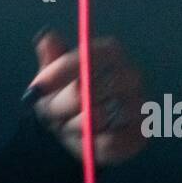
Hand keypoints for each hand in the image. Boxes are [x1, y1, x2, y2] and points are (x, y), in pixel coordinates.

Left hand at [27, 28, 147, 166]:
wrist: (76, 132)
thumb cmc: (63, 96)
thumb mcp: (51, 77)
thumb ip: (50, 57)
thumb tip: (47, 38)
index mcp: (111, 54)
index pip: (92, 54)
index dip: (64, 69)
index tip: (40, 86)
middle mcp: (131, 76)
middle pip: (92, 89)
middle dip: (62, 104)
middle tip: (48, 113)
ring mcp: (140, 106)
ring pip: (96, 118)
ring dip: (73, 125)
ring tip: (68, 125)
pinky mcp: (141, 135)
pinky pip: (108, 143)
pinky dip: (89, 145)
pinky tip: (85, 140)